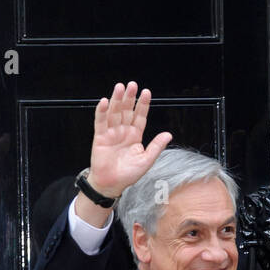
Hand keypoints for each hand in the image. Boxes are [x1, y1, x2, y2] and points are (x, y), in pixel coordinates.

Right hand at [88, 81, 171, 197]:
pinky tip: (104, 102)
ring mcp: (112, 132)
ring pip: (114, 112)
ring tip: (120, 87)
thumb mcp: (146, 160)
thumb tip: (169, 134)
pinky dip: (102, 111)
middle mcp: (123, 131)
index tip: (146, 92)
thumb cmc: (128, 174)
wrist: (111, 184)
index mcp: (135, 135)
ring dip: (116, 100)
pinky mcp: (100, 136)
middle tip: (133, 85)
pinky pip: (101, 121)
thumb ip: (156, 146)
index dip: (143, 104)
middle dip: (130, 98)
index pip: (140, 116)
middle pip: (127, 110)